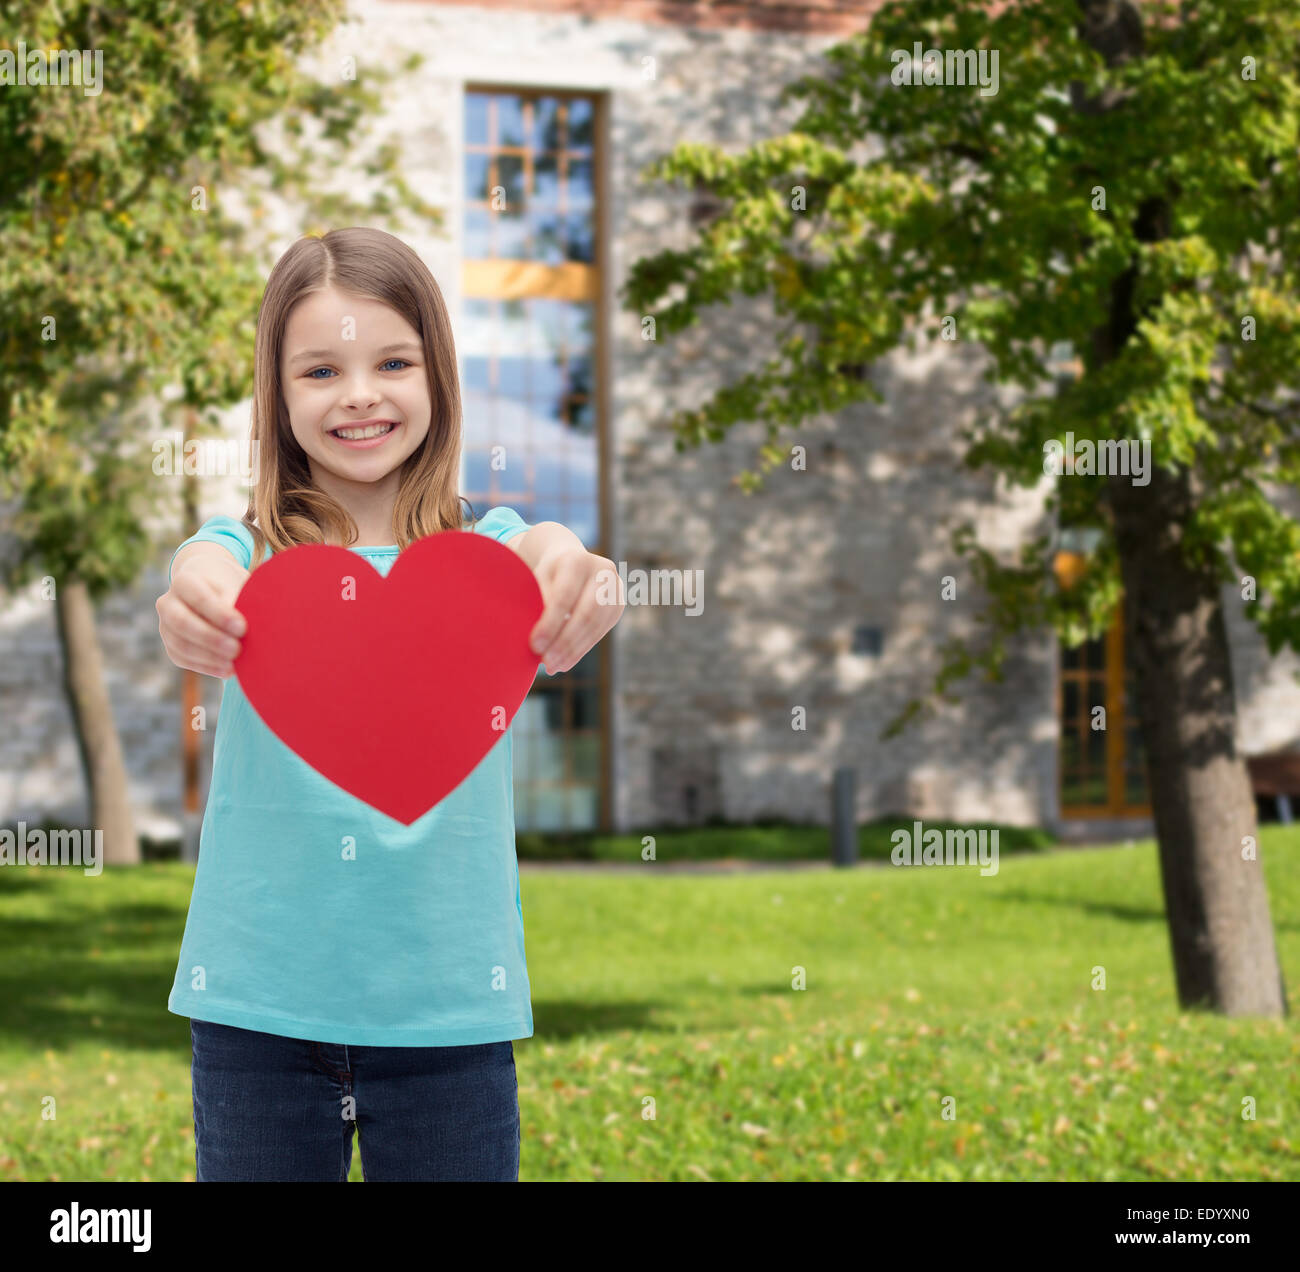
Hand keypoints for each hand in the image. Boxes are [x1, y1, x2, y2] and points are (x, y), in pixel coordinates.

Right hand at [157, 550, 250, 677]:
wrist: (210, 587)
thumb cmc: (229, 587)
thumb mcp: (236, 586)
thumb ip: (238, 603)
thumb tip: (246, 631)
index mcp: (185, 580)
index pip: (199, 598)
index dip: (220, 615)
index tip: (242, 628)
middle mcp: (168, 602)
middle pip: (183, 622)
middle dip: (211, 639)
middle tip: (237, 649)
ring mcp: (165, 624)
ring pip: (180, 645)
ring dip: (209, 657)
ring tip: (233, 664)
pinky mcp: (169, 644)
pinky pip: (182, 658)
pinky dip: (205, 666)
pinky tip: (226, 670)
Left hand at [528, 546, 624, 673]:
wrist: (570, 562)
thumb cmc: (546, 575)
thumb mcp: (536, 581)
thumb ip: (538, 604)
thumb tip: (539, 641)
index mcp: (577, 560)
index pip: (564, 596)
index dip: (550, 624)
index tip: (535, 646)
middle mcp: (602, 571)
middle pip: (586, 613)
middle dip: (565, 642)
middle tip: (546, 663)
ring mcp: (615, 588)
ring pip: (596, 626)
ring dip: (574, 651)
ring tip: (553, 667)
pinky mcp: (618, 605)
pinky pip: (601, 632)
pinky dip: (582, 649)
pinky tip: (565, 662)